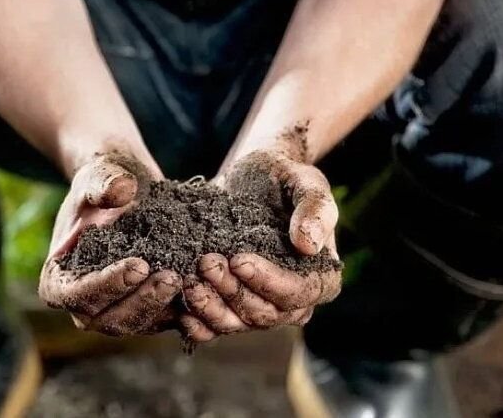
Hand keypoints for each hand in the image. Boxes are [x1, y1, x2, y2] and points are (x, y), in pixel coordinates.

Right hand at [38, 151, 181, 335]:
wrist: (130, 186)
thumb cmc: (106, 179)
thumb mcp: (101, 173)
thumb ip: (104, 182)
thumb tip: (121, 191)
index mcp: (58, 280)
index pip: (76, 295)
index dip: (106, 285)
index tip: (138, 265)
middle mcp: (85, 304)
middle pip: (109, 319)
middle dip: (142, 301)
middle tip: (171, 277)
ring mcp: (117, 310)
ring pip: (140, 323)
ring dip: (165, 307)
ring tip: (191, 280)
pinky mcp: (148, 309)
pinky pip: (164, 319)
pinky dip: (184, 308)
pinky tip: (205, 288)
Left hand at [180, 150, 341, 342]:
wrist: (252, 175)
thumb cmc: (284, 177)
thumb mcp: (306, 181)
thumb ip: (316, 209)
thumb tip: (308, 245)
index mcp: (321, 278)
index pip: (297, 293)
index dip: (268, 281)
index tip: (238, 259)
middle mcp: (293, 301)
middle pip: (265, 313)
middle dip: (233, 291)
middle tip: (206, 262)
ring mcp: (261, 306)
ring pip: (237, 323)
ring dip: (211, 307)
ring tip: (190, 280)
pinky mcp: (231, 305)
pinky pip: (216, 327)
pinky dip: (199, 324)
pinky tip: (181, 311)